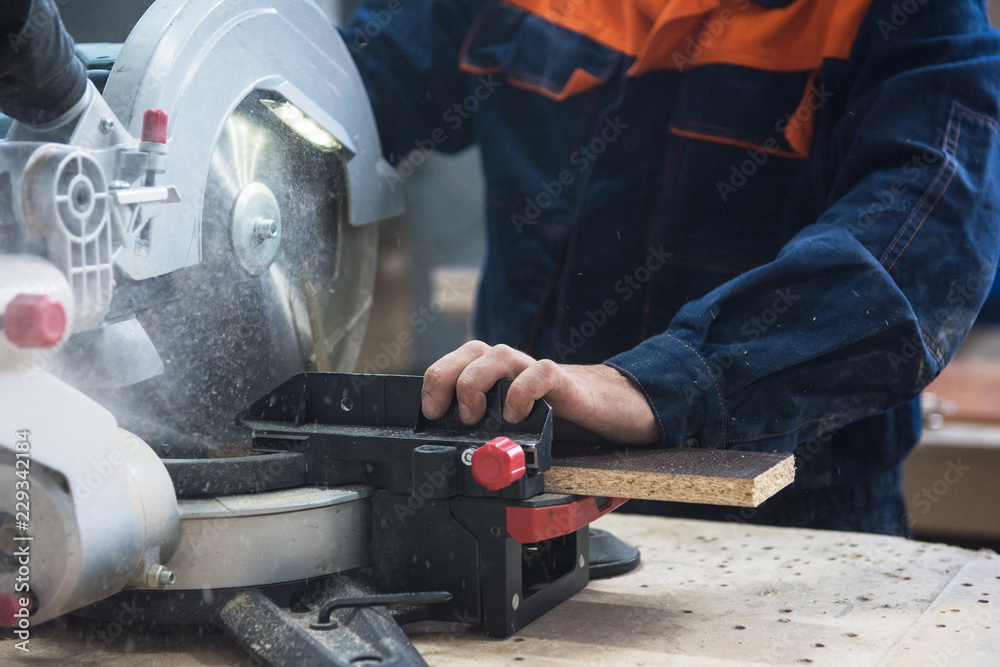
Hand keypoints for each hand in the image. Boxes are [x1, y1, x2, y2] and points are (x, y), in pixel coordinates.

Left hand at [420, 341, 659, 443]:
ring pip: (496, 355)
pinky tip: (515, 415)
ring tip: (474, 416)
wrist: (617, 410)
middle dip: (446, 376)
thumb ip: (491, 436)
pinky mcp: (567, 383)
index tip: (429, 411)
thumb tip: (458, 463)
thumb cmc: (565, 420)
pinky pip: (541, 372)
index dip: (435, 380)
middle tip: (444, 412)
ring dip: (475, 382)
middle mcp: (514, 369)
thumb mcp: (518, 430)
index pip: (456, 361)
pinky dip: (522, 391)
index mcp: (498, 377)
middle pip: (470, 350)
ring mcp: (538, 372)